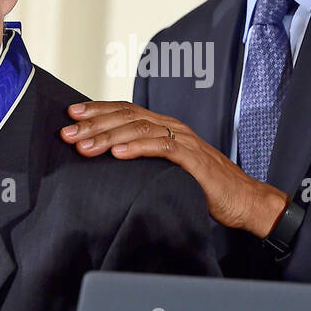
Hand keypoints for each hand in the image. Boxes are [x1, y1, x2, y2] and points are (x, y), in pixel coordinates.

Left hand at [61, 101, 288, 237]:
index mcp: (165, 128)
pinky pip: (163, 148)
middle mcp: (173, 128)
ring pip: (140, 129)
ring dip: (108, 136)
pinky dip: (138, 148)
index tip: (71, 116)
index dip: (97, 111)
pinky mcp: (194, 159)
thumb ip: (144, 160)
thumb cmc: (205, 187)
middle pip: (127, 117)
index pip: (125, 112)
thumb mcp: (167, 170)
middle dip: (94, 123)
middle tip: (67, 132)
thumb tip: (109, 161)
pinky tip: (118, 153)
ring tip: (85, 145)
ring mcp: (184, 142)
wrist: (243, 200)